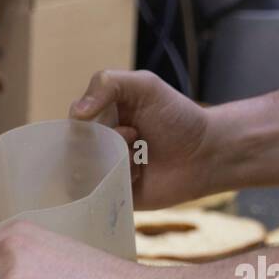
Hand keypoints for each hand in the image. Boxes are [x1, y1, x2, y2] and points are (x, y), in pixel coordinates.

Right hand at [71, 69, 215, 208]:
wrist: (205, 153)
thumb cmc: (178, 117)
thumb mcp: (144, 86)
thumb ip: (108, 84)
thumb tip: (76, 113)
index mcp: (101, 118)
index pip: (72, 123)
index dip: (86, 122)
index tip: (113, 118)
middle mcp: (99, 145)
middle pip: (74, 150)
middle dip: (104, 142)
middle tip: (134, 135)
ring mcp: (105, 172)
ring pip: (82, 173)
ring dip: (111, 162)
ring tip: (139, 156)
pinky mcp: (113, 195)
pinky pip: (97, 195)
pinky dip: (116, 181)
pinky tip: (138, 175)